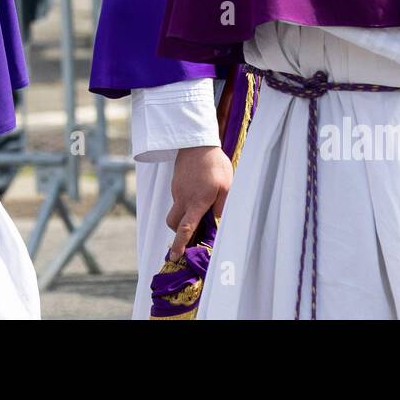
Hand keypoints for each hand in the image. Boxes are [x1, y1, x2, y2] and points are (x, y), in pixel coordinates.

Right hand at [166, 145, 232, 260]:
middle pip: (173, 223)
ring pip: (176, 210)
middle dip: (178, 232)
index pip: (185, 227)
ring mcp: (177, 190)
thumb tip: (217, 222)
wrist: (196, 142)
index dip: (180, 243)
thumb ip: (222, 206)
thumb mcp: (227, 185)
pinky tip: (198, 190)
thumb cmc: (214, 164)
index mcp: (197, 201)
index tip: (175, 256)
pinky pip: (178, 198)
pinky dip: (185, 202)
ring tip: (201, 204)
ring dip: (184, 214)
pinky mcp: (175, 184)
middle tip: (191, 231)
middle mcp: (183, 198)